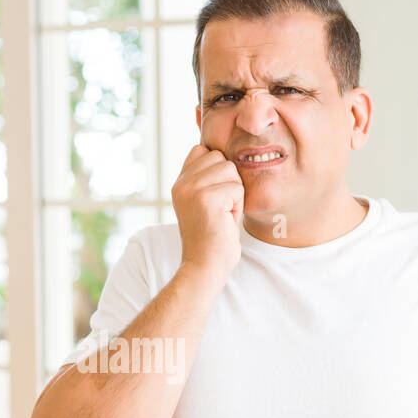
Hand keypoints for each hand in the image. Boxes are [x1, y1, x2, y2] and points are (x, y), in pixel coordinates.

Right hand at [170, 143, 242, 285]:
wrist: (205, 267)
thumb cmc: (212, 238)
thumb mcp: (203, 202)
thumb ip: (206, 178)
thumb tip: (225, 155)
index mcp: (179, 183)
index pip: (203, 150)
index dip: (217, 170)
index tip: (215, 198)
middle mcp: (181, 184)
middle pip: (220, 158)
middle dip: (229, 183)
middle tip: (220, 209)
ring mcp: (191, 190)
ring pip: (231, 170)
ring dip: (234, 194)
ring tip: (223, 215)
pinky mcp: (206, 198)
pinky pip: (237, 188)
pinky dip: (237, 206)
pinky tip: (225, 221)